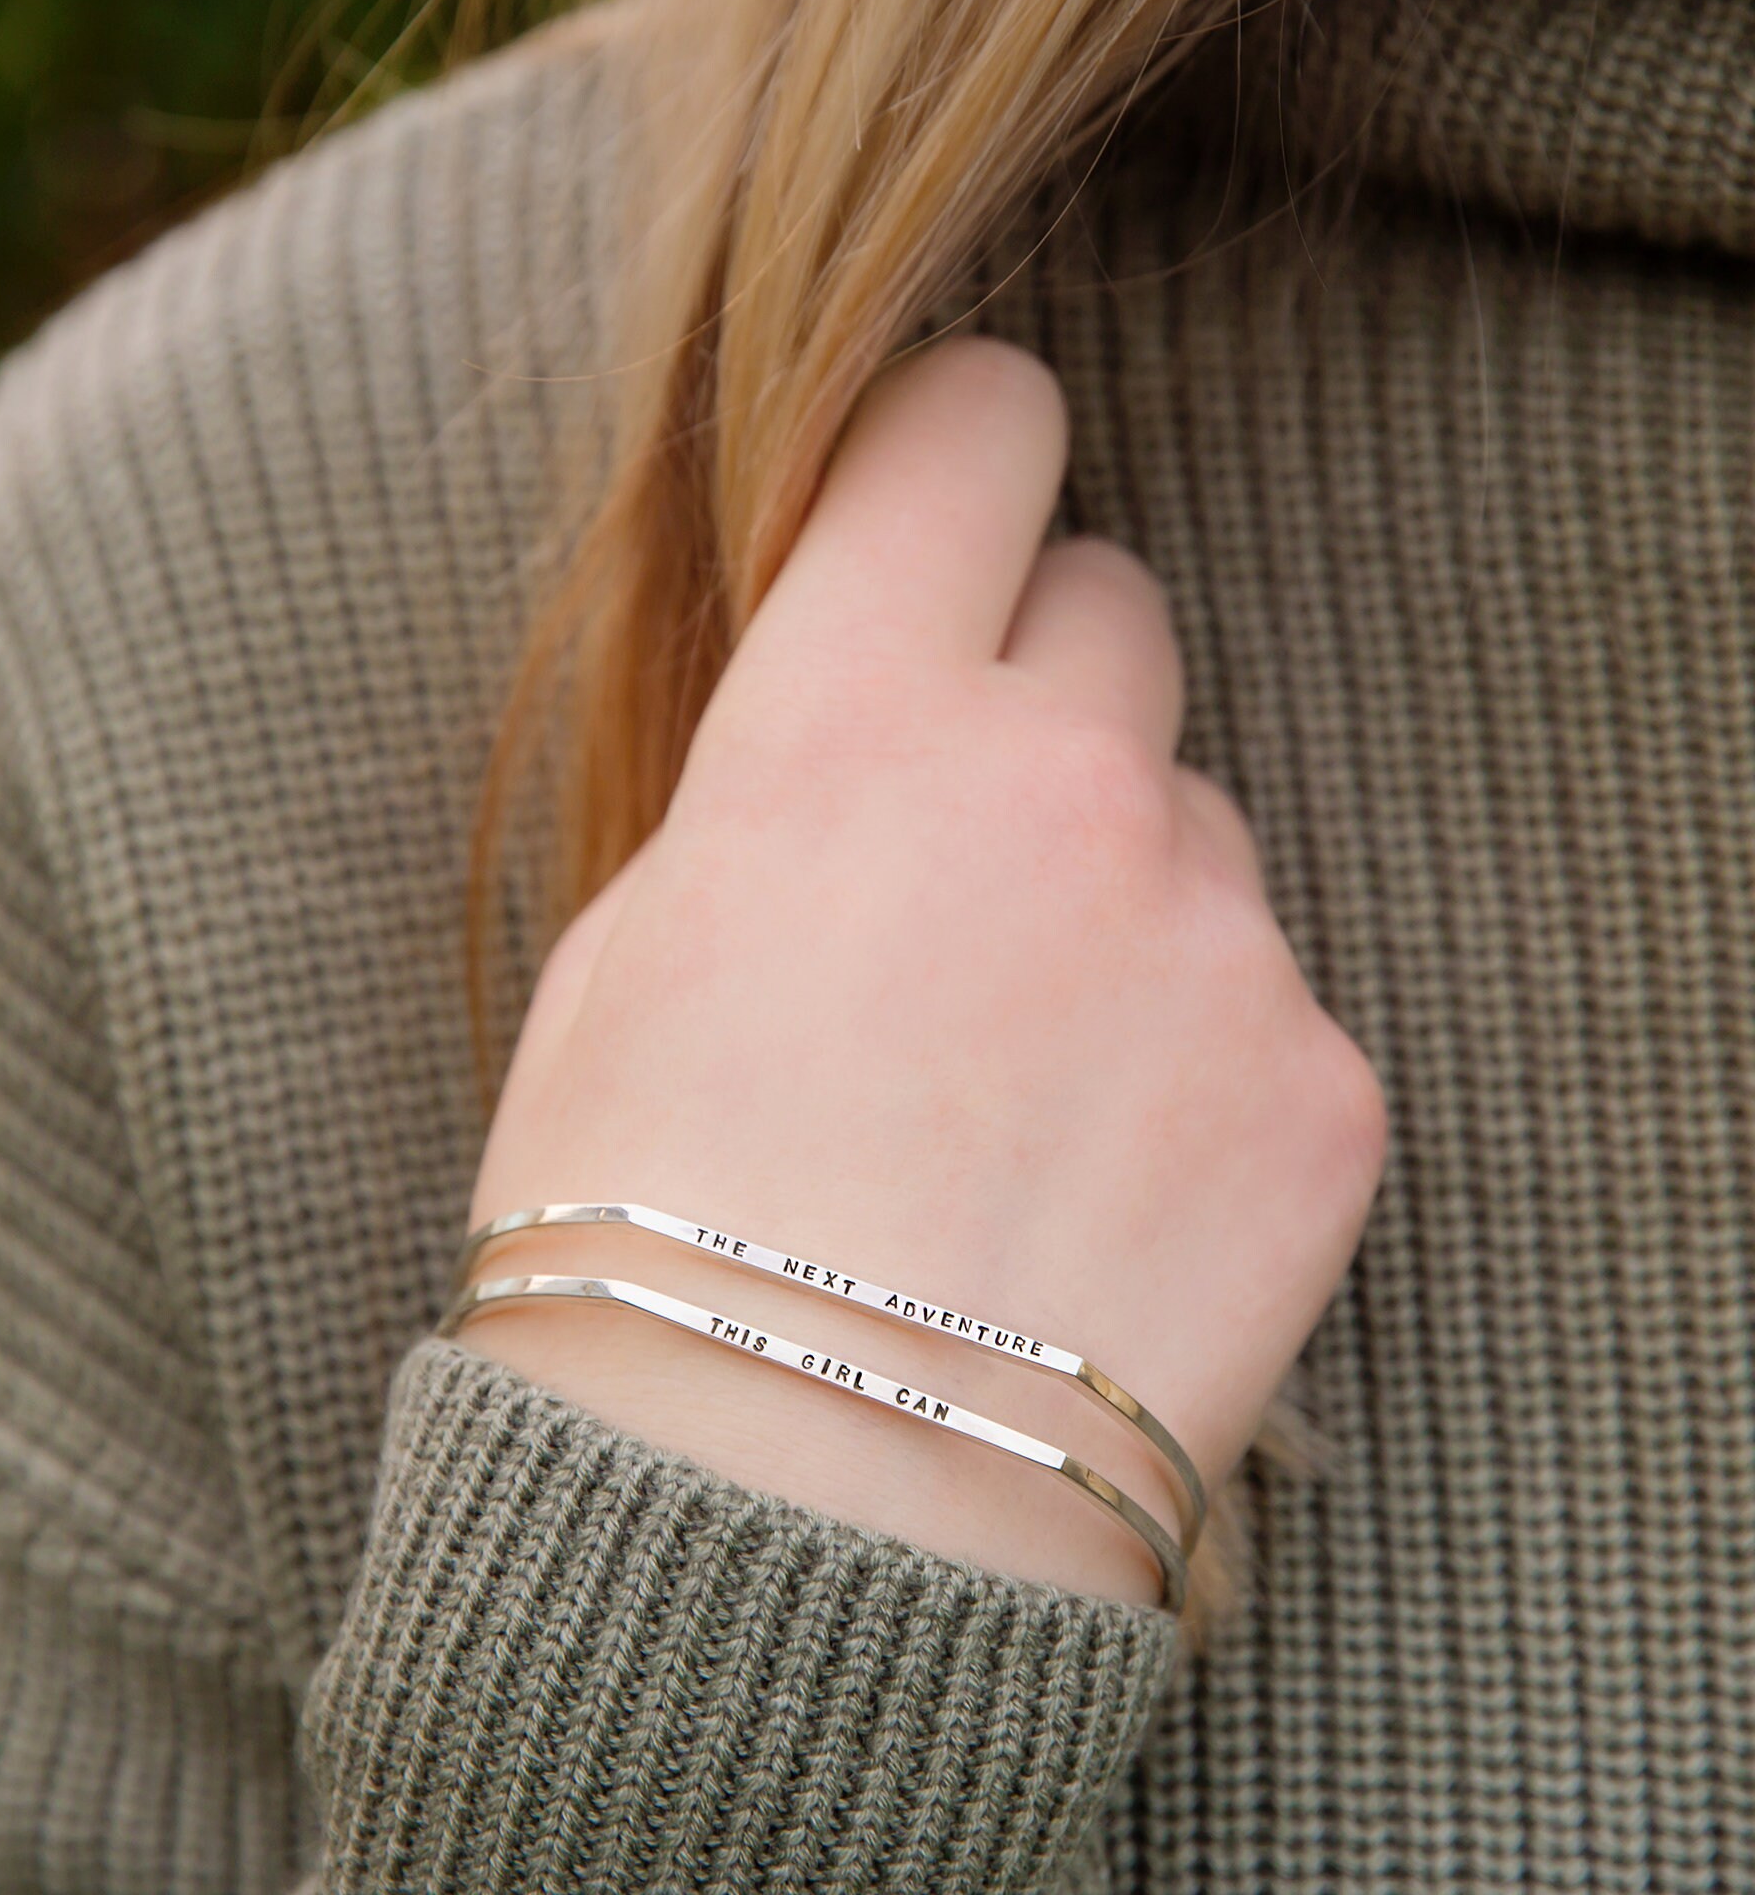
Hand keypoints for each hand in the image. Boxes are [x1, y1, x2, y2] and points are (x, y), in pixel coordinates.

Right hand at [461, 337, 1387, 1608]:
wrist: (780, 1529)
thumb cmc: (634, 1235)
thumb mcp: (632, 952)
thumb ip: (782, 783)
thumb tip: (868, 719)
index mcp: (850, 729)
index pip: (971, 429)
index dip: (957, 446)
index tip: (944, 507)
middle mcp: (1063, 793)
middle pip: (1115, 605)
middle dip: (1042, 690)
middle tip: (960, 848)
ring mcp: (1219, 941)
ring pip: (1199, 821)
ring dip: (1123, 896)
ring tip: (1015, 1086)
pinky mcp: (1325, 1092)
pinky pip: (1272, 997)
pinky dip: (1200, 1062)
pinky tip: (1098, 1194)